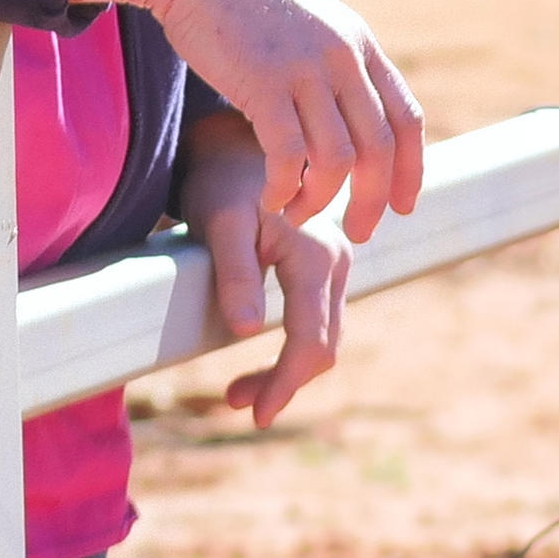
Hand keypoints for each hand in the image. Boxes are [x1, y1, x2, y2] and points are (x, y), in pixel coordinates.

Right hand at [68, 0, 427, 237]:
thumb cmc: (247, 6)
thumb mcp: (311, 27)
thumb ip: (337, 66)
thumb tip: (354, 117)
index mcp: (360, 45)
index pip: (407, 119)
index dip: (411, 170)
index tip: (402, 206)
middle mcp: (343, 57)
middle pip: (380, 148)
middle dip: (373, 201)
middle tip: (358, 233)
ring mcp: (305, 69)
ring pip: (338, 159)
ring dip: (321, 200)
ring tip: (297, 214)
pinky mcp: (263, 83)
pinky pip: (289, 156)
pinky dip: (285, 189)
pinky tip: (270, 199)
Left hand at [176, 110, 350, 427]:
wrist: (228, 141)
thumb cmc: (219, 181)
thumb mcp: (219, 224)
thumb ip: (234, 274)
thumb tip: (245, 331)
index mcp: (319, 254)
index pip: (312, 340)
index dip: (286, 383)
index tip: (255, 416)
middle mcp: (339, 257)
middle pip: (324, 344)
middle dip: (283, 382)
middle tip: (235, 404)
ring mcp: (336, 259)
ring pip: (323, 335)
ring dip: (287, 368)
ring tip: (236, 393)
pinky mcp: (323, 261)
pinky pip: (316, 317)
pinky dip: (292, 346)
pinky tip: (259, 358)